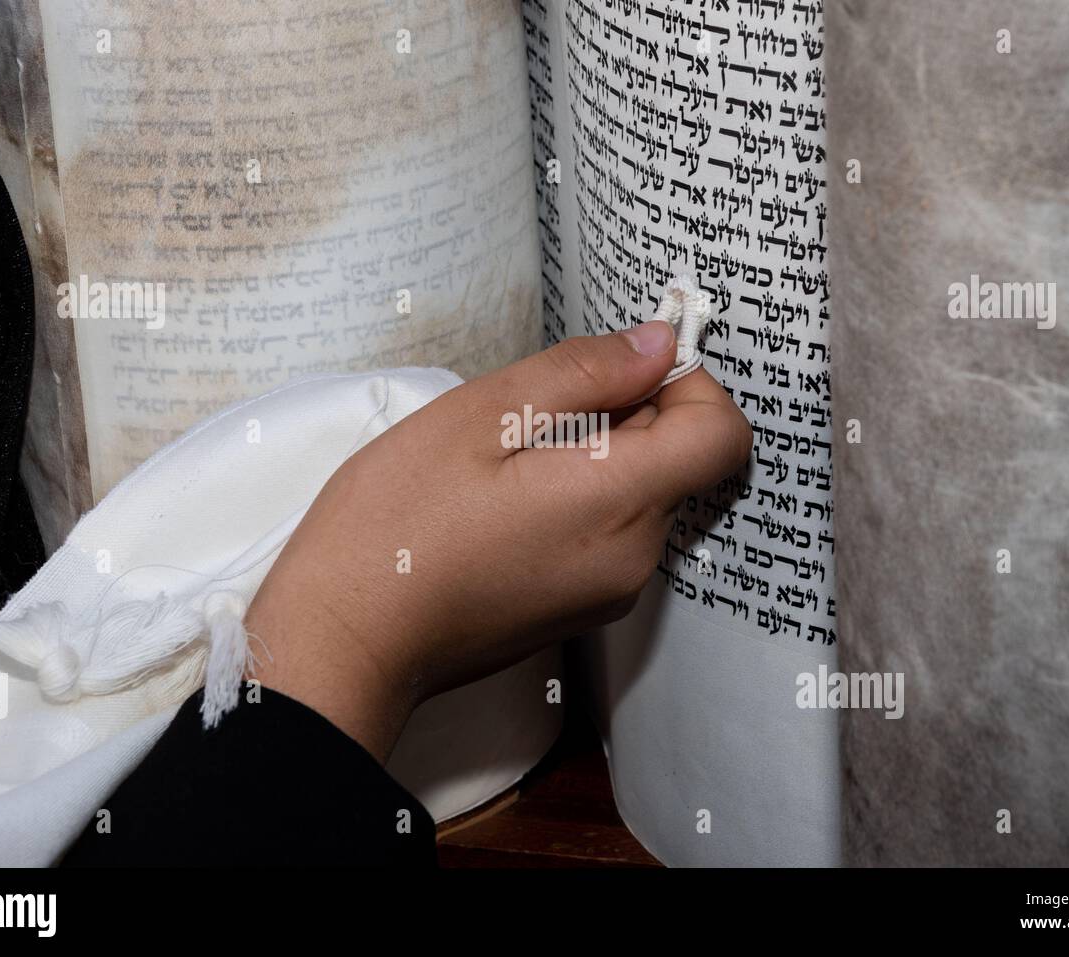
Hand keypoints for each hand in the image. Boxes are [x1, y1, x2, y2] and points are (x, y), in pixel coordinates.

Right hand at [245, 320, 752, 759]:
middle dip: (628, 415)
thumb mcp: (482, 415)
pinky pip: (610, 533)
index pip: (722, 433)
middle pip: (679, 461)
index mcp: (620, 501)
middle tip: (533, 410)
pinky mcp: (579, 610)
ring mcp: (610, 592)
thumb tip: (659, 345)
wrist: (346, 639)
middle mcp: (635, 556)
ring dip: (596, 456)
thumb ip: (584, 373)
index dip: (688, 384)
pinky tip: (503, 501)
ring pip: (640, 494)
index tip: (620, 367)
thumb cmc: (396, 523)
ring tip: (506, 458)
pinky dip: (579, 499)